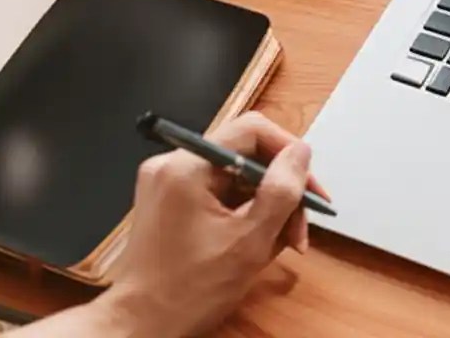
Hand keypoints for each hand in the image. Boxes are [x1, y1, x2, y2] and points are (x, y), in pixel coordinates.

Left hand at [106, 112, 326, 337]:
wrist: (140, 326)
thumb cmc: (190, 290)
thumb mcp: (250, 240)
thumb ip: (281, 190)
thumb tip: (300, 153)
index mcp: (187, 167)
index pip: (251, 131)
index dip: (289, 152)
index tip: (310, 187)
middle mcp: (172, 166)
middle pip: (246, 157)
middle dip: (280, 191)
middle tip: (303, 227)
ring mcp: (168, 184)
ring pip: (236, 179)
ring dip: (267, 207)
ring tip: (285, 243)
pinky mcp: (170, 203)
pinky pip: (220, 195)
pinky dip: (245, 215)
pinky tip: (261, 243)